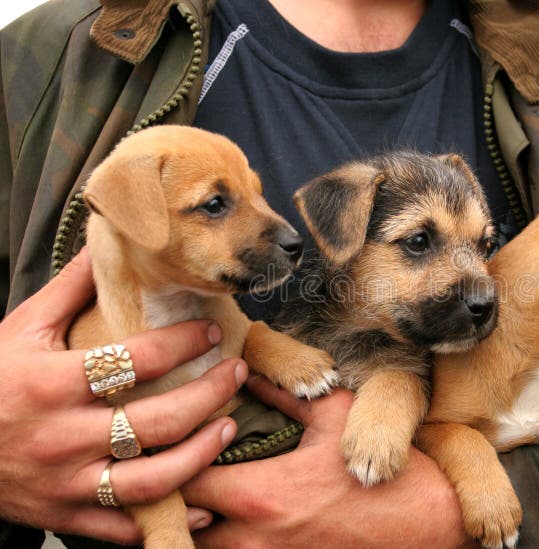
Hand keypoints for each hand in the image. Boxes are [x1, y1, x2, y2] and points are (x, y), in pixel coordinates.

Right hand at [0, 248, 245, 543]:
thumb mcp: (20, 329)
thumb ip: (69, 289)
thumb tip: (106, 242)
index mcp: (51, 383)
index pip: (136, 360)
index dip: (183, 343)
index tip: (212, 332)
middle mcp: (62, 436)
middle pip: (158, 420)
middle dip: (210, 395)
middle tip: (236, 373)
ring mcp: (66, 481)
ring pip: (153, 478)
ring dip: (201, 454)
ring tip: (227, 428)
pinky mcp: (66, 514)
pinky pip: (126, 527)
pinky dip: (171, 521)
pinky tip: (203, 507)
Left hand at [183, 376, 473, 547]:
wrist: (430, 523)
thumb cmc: (383, 469)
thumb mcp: (335, 416)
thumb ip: (285, 391)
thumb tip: (249, 370)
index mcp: (259, 494)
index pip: (184, 481)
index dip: (175, 461)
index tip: (178, 444)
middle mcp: (253, 540)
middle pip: (181, 526)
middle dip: (176, 500)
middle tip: (181, 473)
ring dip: (198, 526)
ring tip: (203, 500)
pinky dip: (226, 542)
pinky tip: (234, 523)